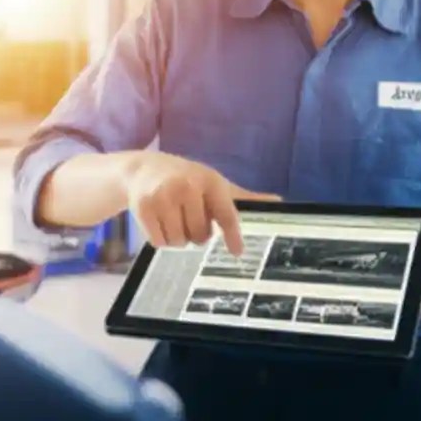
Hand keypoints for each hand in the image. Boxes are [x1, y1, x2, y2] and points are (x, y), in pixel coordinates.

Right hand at [121, 151, 279, 255]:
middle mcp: (186, 187)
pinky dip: (162, 239)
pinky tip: (159, 220)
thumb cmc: (186, 179)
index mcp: (209, 180)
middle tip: (190, 218)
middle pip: (200, 235)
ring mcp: (162, 197)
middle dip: (198, 233)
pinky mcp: (142, 209)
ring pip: (180, 242)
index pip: (226, 213)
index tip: (237, 251)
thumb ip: (244, 197)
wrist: (141, 169)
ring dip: (179, 238)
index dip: (233, 235)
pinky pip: (160, 242)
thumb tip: (279, 202)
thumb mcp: (214, 182)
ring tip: (174, 217)